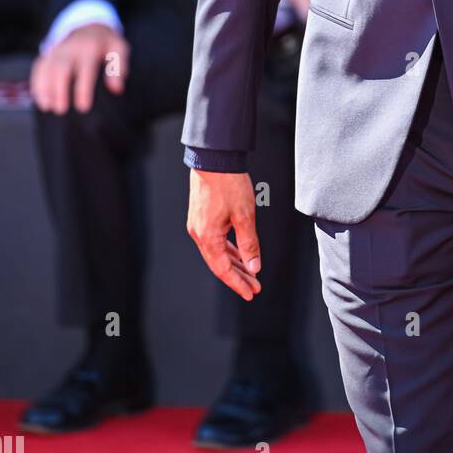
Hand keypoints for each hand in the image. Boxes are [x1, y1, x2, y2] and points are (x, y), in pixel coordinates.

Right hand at [29, 24, 129, 113]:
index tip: (83, 107)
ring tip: (48, 107)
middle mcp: (71, 48)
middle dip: (59, 89)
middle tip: (61, 110)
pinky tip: (39, 99)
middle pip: (61, 68)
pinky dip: (37, 83)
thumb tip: (116, 88)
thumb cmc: (105, 43)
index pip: (85, 69)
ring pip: (46, 68)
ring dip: (45, 88)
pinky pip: (39, 67)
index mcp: (90, 48)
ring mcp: (57, 50)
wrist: (88, 24)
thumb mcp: (119, 48)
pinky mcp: (48, 53)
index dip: (83, 88)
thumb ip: (119, 67)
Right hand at [186, 170, 261, 301]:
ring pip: (217, 253)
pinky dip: (228, 249)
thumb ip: (249, 243)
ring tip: (250, 273)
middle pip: (219, 264)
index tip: (251, 293)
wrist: (214, 159)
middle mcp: (199, 234)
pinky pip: (215, 241)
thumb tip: (254, 267)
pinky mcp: (201, 217)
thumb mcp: (245, 215)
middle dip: (238, 277)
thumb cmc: (229, 184)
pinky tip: (238, 253)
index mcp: (208, 237)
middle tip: (254, 287)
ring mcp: (198, 225)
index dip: (238, 283)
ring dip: (234, 263)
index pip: (223, 269)